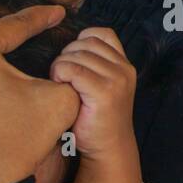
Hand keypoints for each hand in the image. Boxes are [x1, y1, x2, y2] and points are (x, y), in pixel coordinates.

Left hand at [49, 28, 136, 161]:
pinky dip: (60, 74)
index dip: (80, 41)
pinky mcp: (105, 92)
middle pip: (86, 43)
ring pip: (77, 54)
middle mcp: (124, 69)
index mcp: (123, 64)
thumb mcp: (99, 85)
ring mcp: (116, 79)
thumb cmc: (94, 118)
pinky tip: (59, 87)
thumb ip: (92, 64)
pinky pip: (72, 69)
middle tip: (61, 76)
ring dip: (60, 66)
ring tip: (59, 83)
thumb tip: (65, 46)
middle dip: (66, 55)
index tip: (71, 61)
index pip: (100, 34)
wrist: (107, 149)